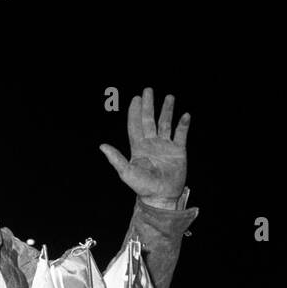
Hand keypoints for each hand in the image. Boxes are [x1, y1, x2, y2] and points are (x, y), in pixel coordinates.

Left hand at [99, 88, 189, 208]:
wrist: (161, 196)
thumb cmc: (142, 186)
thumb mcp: (126, 172)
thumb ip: (115, 158)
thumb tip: (102, 146)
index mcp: (138, 148)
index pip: (136, 126)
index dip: (135, 112)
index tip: (135, 99)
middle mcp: (151, 144)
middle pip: (149, 120)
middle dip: (148, 106)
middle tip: (148, 90)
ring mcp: (165, 146)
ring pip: (165, 123)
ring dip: (166, 110)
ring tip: (169, 97)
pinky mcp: (178, 151)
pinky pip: (181, 134)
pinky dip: (183, 124)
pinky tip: (185, 115)